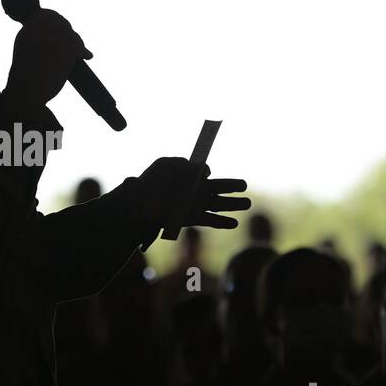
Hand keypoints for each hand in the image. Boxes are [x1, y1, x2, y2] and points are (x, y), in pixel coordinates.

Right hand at [3, 10, 91, 110]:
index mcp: (29, 28)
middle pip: (63, 23)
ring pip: (73, 35)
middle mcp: (42, 31)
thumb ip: (34, 35)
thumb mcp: (23, 47)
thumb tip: (50, 30)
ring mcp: (55, 40)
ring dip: (77, 42)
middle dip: (69, 31)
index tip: (63, 24)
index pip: (48, 14)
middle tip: (72, 40)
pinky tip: (87, 56)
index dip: (57, 19)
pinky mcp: (66, 52)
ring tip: (79, 50)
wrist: (26, 90)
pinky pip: (79, 47)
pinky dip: (84, 52)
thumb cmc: (23, 74)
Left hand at [135, 157, 249, 230]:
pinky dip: (222, 222)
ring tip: (248, 204)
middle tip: (245, 185)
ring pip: (219, 204)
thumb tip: (206, 172)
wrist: (137, 205)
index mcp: (188, 176)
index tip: (203, 173)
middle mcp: (194, 191)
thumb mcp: (165, 164)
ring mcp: (195, 205)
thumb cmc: (149, 182)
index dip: (204, 171)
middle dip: (233, 187)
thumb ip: (186, 163)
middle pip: (219, 188)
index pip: (204, 172)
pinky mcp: (192, 219)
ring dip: (234, 204)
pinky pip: (210, 220)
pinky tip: (233, 222)